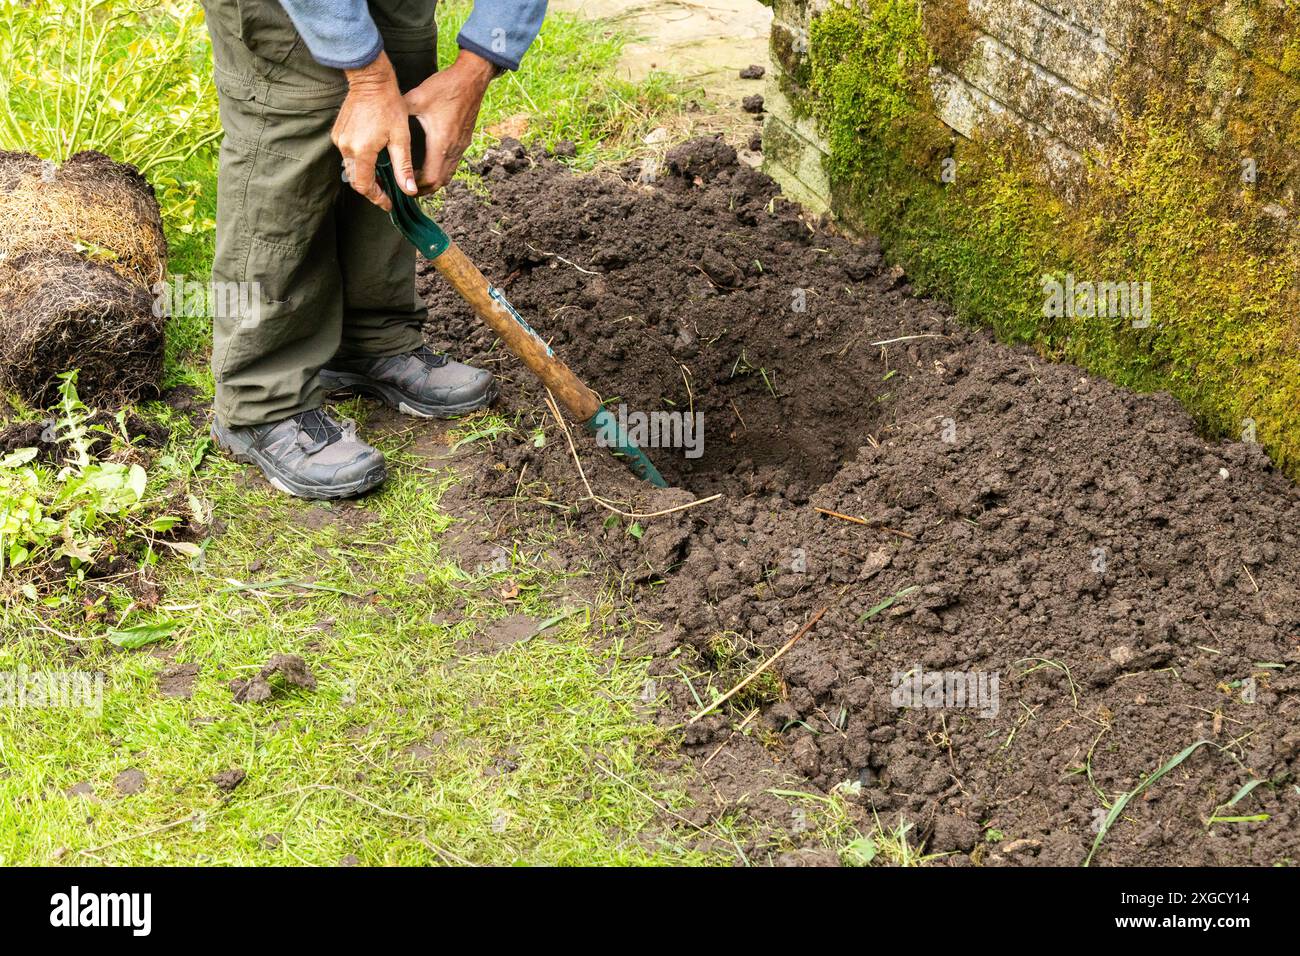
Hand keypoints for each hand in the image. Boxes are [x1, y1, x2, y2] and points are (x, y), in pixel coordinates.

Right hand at [332, 51, 417, 210]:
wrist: (370, 80)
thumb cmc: (389, 105)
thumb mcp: (401, 138)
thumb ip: (402, 166)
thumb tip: (409, 190)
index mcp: (361, 150)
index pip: (364, 185)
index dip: (376, 197)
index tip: (388, 203)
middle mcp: (346, 147)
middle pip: (355, 179)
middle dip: (371, 189)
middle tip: (386, 193)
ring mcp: (339, 139)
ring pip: (350, 168)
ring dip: (365, 176)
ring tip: (382, 179)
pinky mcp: (338, 132)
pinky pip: (347, 155)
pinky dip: (359, 163)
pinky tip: (373, 160)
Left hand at [404, 49, 495, 194]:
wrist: (471, 79)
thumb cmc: (445, 87)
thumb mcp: (417, 98)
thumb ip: (400, 112)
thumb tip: (382, 118)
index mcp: (440, 143)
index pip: (429, 178)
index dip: (415, 185)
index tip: (403, 183)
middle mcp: (453, 149)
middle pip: (439, 183)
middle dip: (423, 188)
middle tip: (407, 186)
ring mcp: (461, 147)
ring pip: (448, 176)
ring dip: (432, 181)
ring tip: (416, 178)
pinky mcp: (464, 142)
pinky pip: (452, 165)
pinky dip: (440, 170)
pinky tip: (430, 162)